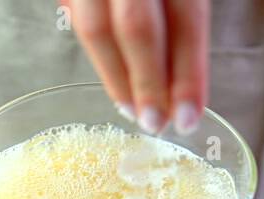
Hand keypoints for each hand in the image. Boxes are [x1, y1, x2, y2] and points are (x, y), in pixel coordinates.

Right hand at [62, 0, 209, 134]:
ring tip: (130, 108)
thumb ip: (184, 8)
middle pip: (136, 27)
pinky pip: (76, 13)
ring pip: (95, 27)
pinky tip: (113, 72)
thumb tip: (183, 71)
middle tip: (154, 123)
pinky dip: (96, 49)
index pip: (185, 20)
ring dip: (114, 76)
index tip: (188, 117)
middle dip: (146, 83)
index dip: (188, 73)